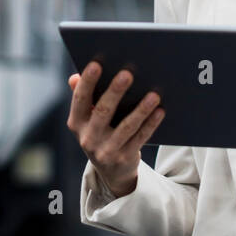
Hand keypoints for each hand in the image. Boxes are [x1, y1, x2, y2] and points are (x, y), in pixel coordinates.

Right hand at [66, 62, 164, 197]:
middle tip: (128, 74)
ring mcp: (106, 150)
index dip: (87, 82)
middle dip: (115, 91)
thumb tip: (74, 77)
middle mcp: (88, 138)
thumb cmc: (99, 133)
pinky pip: (140, 138)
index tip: (96, 64)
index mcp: (76, 123)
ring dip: (141, 110)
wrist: (111, 171)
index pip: (80, 99)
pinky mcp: (124, 158)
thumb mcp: (87, 119)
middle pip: (103, 111)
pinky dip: (151, 124)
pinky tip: (160, 111)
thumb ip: (82, 97)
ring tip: (154, 94)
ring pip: (126, 127)